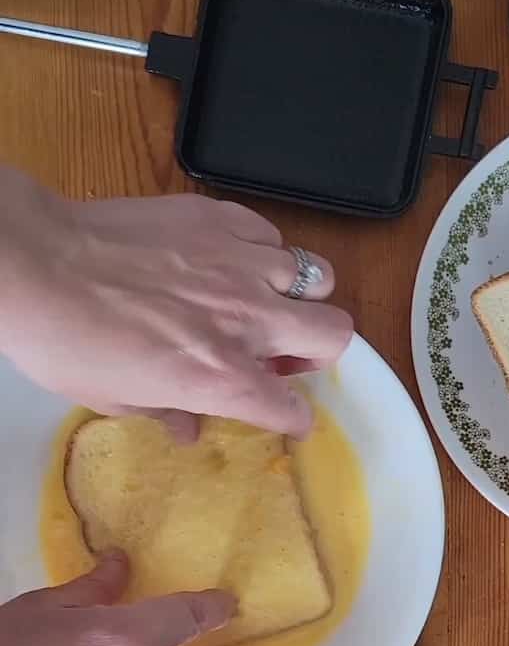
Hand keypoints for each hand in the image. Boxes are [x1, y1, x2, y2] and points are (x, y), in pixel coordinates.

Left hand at [0, 168, 351, 437]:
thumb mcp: (116, 399)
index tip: (285, 415)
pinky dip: (262, 253)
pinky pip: (271, 234)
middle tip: (281, 353)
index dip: (292, 418)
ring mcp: (238, 263)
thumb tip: (188, 426)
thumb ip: (166, 412)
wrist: (36, 266)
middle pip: (335, 334)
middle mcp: (246, 320)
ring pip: (316, 276)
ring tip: (261, 301)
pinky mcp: (219, 219)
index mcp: (222, 377)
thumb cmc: (66, 341)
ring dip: (296, 296)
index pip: (290, 408)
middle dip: (316, 351)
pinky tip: (230, 262)